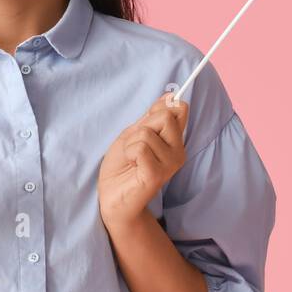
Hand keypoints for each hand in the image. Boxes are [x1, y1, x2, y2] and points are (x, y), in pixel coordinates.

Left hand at [98, 91, 187, 229]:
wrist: (111, 195)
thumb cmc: (122, 165)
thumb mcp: (134, 134)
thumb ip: (151, 117)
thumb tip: (170, 96)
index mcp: (174, 139)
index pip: (179, 109)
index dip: (160, 108)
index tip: (146, 122)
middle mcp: (178, 151)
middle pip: (165, 116)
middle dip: (141, 127)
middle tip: (134, 146)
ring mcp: (171, 164)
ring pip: (147, 133)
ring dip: (130, 144)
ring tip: (131, 159)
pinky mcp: (158, 175)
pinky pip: (140, 148)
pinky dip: (129, 153)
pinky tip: (132, 166)